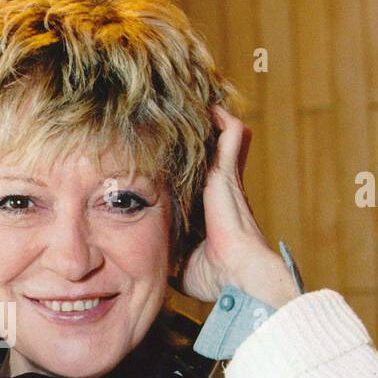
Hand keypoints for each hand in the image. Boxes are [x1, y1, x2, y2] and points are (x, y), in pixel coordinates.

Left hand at [179, 105, 299, 308]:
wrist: (239, 280)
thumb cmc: (214, 278)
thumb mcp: (178, 263)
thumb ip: (162, 255)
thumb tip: (138, 263)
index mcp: (210, 208)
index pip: (198, 174)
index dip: (187, 159)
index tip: (166, 144)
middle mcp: (221, 189)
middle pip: (210, 148)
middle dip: (198, 131)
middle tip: (176, 111)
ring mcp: (226, 180)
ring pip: (221, 135)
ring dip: (209, 118)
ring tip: (192, 97)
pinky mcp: (229, 175)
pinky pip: (229, 134)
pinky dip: (221, 118)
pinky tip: (207, 102)